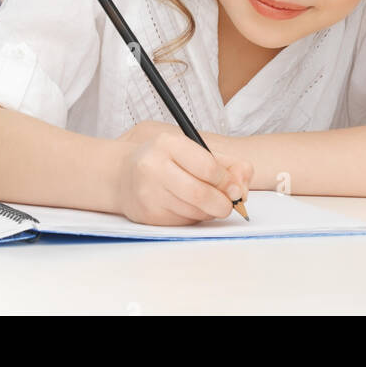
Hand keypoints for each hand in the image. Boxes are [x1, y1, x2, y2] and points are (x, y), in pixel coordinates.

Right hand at [112, 121, 253, 225]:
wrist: (123, 175)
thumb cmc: (166, 160)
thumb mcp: (192, 150)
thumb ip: (226, 163)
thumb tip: (243, 187)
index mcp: (168, 144)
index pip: (207, 166)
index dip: (226, 181)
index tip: (236, 188)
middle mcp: (153, 167)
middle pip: (200, 194)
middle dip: (223, 203)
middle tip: (231, 205)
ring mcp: (148, 193)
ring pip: (192, 211)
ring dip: (210, 212)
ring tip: (211, 204)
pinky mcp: (147, 215)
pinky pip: (182, 222)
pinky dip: (195, 218)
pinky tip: (192, 208)